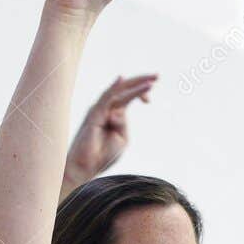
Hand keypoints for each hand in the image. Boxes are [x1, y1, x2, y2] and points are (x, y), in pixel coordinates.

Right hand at [62, 74, 154, 195]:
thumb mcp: (121, 139)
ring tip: (151, 80)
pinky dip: (115, 88)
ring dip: (135, 84)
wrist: (85, 167)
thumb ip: (123, 124)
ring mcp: (99, 110)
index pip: (128, 96)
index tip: (149, 101)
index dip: (140, 93)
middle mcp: (105, 108)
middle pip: (124, 89)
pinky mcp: (94, 114)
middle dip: (141, 81)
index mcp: (113, 113)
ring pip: (118, 91)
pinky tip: (122, 79)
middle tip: (157, 76)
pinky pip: (106, 98)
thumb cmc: (102, 155)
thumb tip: (120, 112)